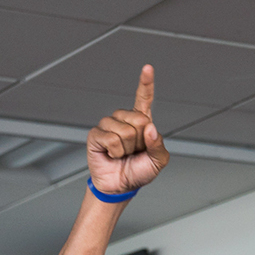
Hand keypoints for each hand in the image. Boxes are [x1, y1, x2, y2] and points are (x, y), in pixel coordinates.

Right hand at [86, 64, 169, 194]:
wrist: (120, 186)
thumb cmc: (139, 171)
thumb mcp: (158, 161)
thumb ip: (158, 145)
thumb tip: (150, 128)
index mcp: (141, 122)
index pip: (144, 99)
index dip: (145, 84)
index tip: (147, 68)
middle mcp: (124, 119)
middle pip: (139, 120)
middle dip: (141, 141)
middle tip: (134, 151)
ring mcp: (109, 125)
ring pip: (125, 131)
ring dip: (127, 148)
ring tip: (122, 154)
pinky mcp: (96, 134)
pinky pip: (112, 139)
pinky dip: (115, 152)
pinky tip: (111, 154)